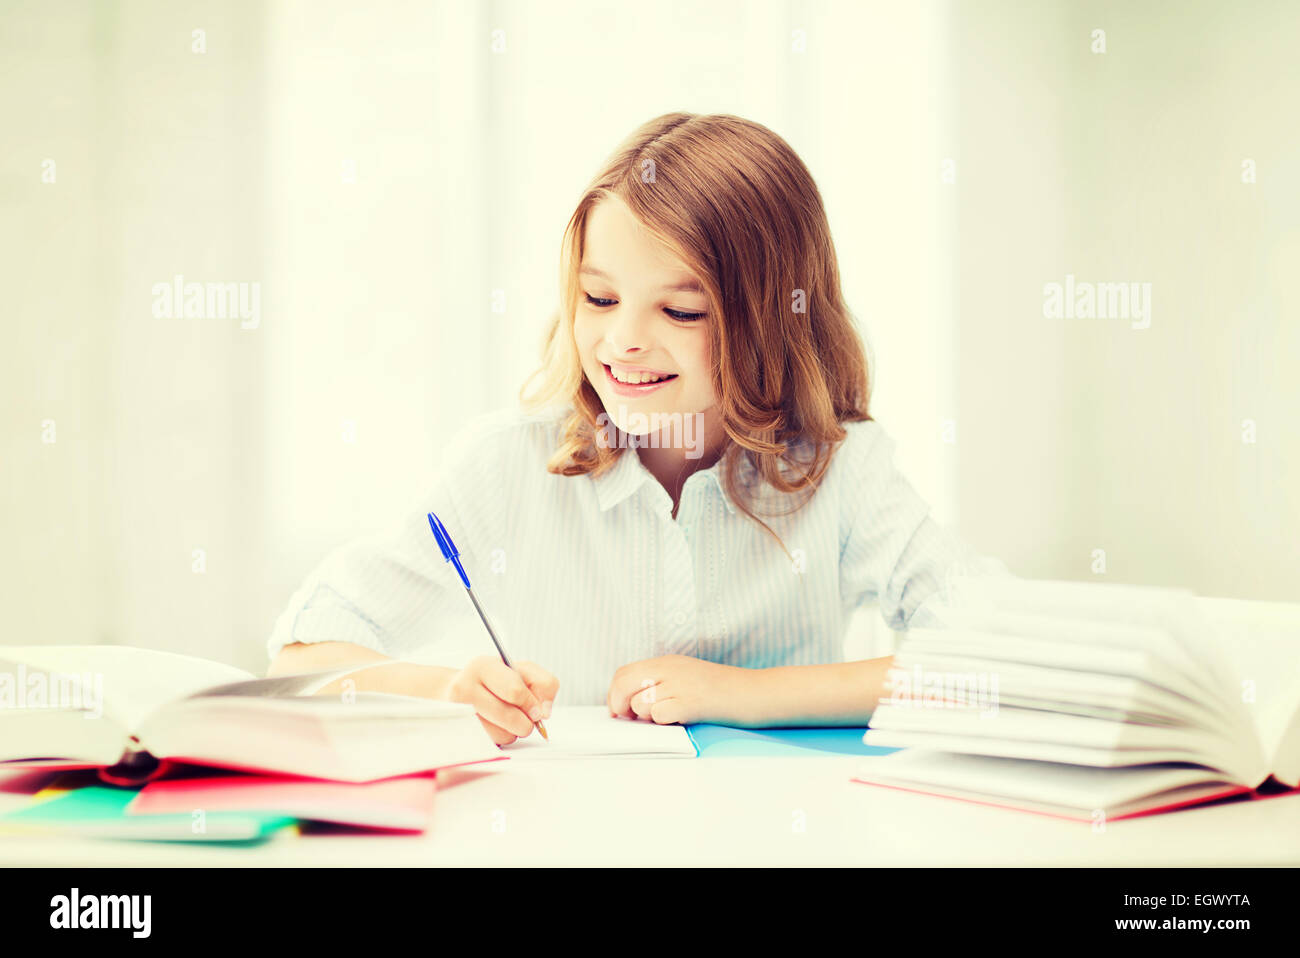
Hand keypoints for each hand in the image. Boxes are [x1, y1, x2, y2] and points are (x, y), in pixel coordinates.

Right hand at [444, 656, 558, 745]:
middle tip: (526, 718)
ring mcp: (458, 713)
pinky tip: (493, 726)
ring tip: (505, 718)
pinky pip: (492, 744)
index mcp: (483, 666)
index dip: (531, 703)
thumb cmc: (494, 680)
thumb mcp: (521, 671)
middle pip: (510, 716)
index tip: (537, 710)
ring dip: (513, 731)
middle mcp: (464, 687)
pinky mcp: (459, 733)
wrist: (454, 691)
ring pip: (503, 734)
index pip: (515, 690)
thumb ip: (543, 684)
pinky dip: (500, 738)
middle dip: (526, 722)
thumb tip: (544, 712)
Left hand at [606, 654, 757, 725]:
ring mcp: (681, 685)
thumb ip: (661, 683)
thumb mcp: (687, 677)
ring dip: (646, 716)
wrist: (755, 693)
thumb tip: (629, 702)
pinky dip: (663, 722)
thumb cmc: (722, 691)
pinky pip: (660, 715)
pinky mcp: (691, 702)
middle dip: (619, 704)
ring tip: (666, 717)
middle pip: (625, 684)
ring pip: (641, 703)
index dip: (614, 693)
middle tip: (627, 718)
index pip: (625, 672)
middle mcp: (671, 669)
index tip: (617, 710)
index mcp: (668, 662)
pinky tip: (679, 720)